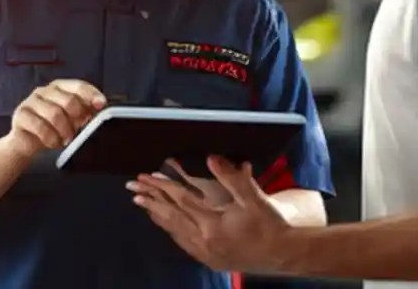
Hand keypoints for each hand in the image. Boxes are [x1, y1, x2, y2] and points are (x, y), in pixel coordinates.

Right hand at [5, 79, 105, 158]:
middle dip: (77, 118)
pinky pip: (40, 126)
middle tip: (78, 130)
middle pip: (68, 100)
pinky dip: (50, 138)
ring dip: (64, 130)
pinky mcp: (21, 115)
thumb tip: (99, 109)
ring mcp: (31, 101)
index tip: (101, 104)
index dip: (91, 94)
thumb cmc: (51, 129)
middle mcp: (45, 91)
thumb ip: (84, 112)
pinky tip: (52, 142)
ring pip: (54, 114)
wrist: (26, 143)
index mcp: (60, 88)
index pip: (78, 86)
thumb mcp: (70, 120)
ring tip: (66, 139)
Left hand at [128, 155, 293, 273]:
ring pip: (174, 231)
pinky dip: (171, 229)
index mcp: (212, 226)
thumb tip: (211, 158)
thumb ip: (232, 177)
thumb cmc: (270, 225)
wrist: (284, 253)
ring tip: (143, 203)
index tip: (146, 176)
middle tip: (133, 189)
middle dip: (150, 200)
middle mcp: (204, 242)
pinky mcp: (210, 259)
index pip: (180, 201)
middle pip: (170, 217)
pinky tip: (167, 224)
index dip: (162, 186)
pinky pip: (182, 242)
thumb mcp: (254, 197)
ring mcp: (205, 253)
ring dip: (157, 215)